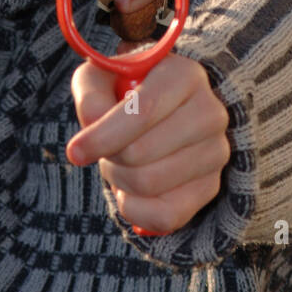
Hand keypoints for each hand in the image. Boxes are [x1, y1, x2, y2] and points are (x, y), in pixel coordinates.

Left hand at [65, 46, 230, 235]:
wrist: (165, 110)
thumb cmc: (128, 90)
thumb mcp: (103, 77)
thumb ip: (90, 94)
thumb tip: (90, 128)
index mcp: (184, 75)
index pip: (143, 111)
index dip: (104, 136)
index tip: (75, 151)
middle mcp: (209, 112)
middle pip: (140, 153)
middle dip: (108, 157)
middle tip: (105, 149)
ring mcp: (216, 151)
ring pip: (149, 184)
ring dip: (119, 179)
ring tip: (121, 162)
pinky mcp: (211, 186)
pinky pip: (166, 216)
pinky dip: (135, 209)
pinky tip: (131, 190)